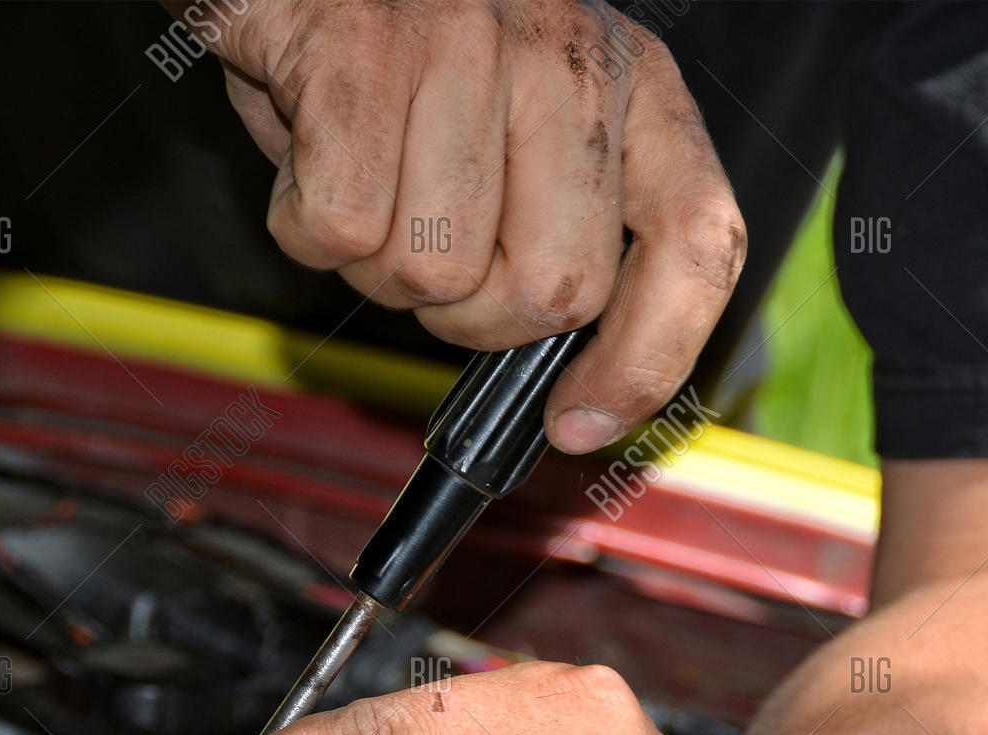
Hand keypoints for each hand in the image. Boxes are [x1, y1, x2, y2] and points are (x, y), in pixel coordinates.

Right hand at [193, 0, 744, 452]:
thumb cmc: (390, 47)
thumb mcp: (508, 130)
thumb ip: (559, 230)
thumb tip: (571, 400)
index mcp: (624, 82)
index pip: (698, 243)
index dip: (647, 362)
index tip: (578, 424)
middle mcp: (565, 53)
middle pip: (553, 292)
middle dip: (468, 315)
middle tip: (423, 245)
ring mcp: (469, 44)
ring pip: (435, 276)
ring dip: (373, 266)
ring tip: (356, 176)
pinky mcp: (365, 52)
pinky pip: (344, 231)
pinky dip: (302, 226)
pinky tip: (308, 153)